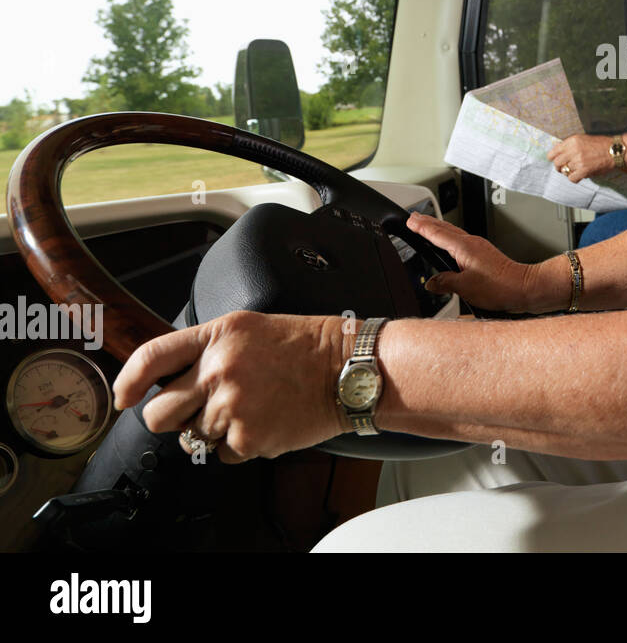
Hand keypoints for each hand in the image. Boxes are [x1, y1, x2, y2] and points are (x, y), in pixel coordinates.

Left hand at [113, 311, 345, 463]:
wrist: (346, 370)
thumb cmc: (304, 347)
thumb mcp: (248, 328)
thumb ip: (206, 350)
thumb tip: (169, 380)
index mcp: (217, 337)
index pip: (151, 359)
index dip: (128, 383)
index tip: (124, 397)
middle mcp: (219, 370)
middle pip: (158, 413)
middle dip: (173, 417)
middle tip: (200, 409)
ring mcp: (231, 407)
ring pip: (193, 436)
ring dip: (214, 429)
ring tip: (251, 408)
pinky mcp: (247, 438)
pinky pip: (221, 454)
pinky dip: (240, 444)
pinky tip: (264, 421)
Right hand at [406, 213, 539, 312]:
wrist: (524, 287)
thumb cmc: (500, 286)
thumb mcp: (465, 287)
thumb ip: (445, 283)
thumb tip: (432, 283)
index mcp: (464, 247)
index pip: (437, 233)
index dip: (422, 227)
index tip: (410, 220)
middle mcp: (472, 243)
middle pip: (445, 229)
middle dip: (428, 222)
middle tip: (415, 217)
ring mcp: (479, 248)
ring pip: (454, 234)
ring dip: (439, 229)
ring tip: (427, 227)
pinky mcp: (484, 255)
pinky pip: (461, 242)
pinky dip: (450, 240)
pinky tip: (450, 247)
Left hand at [547, 134, 613, 182]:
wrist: (614, 150)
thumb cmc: (600, 144)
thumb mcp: (583, 139)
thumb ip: (570, 145)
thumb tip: (558, 154)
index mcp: (572, 141)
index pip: (553, 152)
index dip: (553, 158)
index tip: (556, 160)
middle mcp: (573, 150)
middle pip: (557, 163)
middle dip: (560, 167)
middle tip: (565, 168)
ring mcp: (578, 161)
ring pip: (565, 171)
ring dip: (570, 172)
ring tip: (577, 170)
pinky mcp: (584, 170)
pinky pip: (572, 178)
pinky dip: (575, 178)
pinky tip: (580, 175)